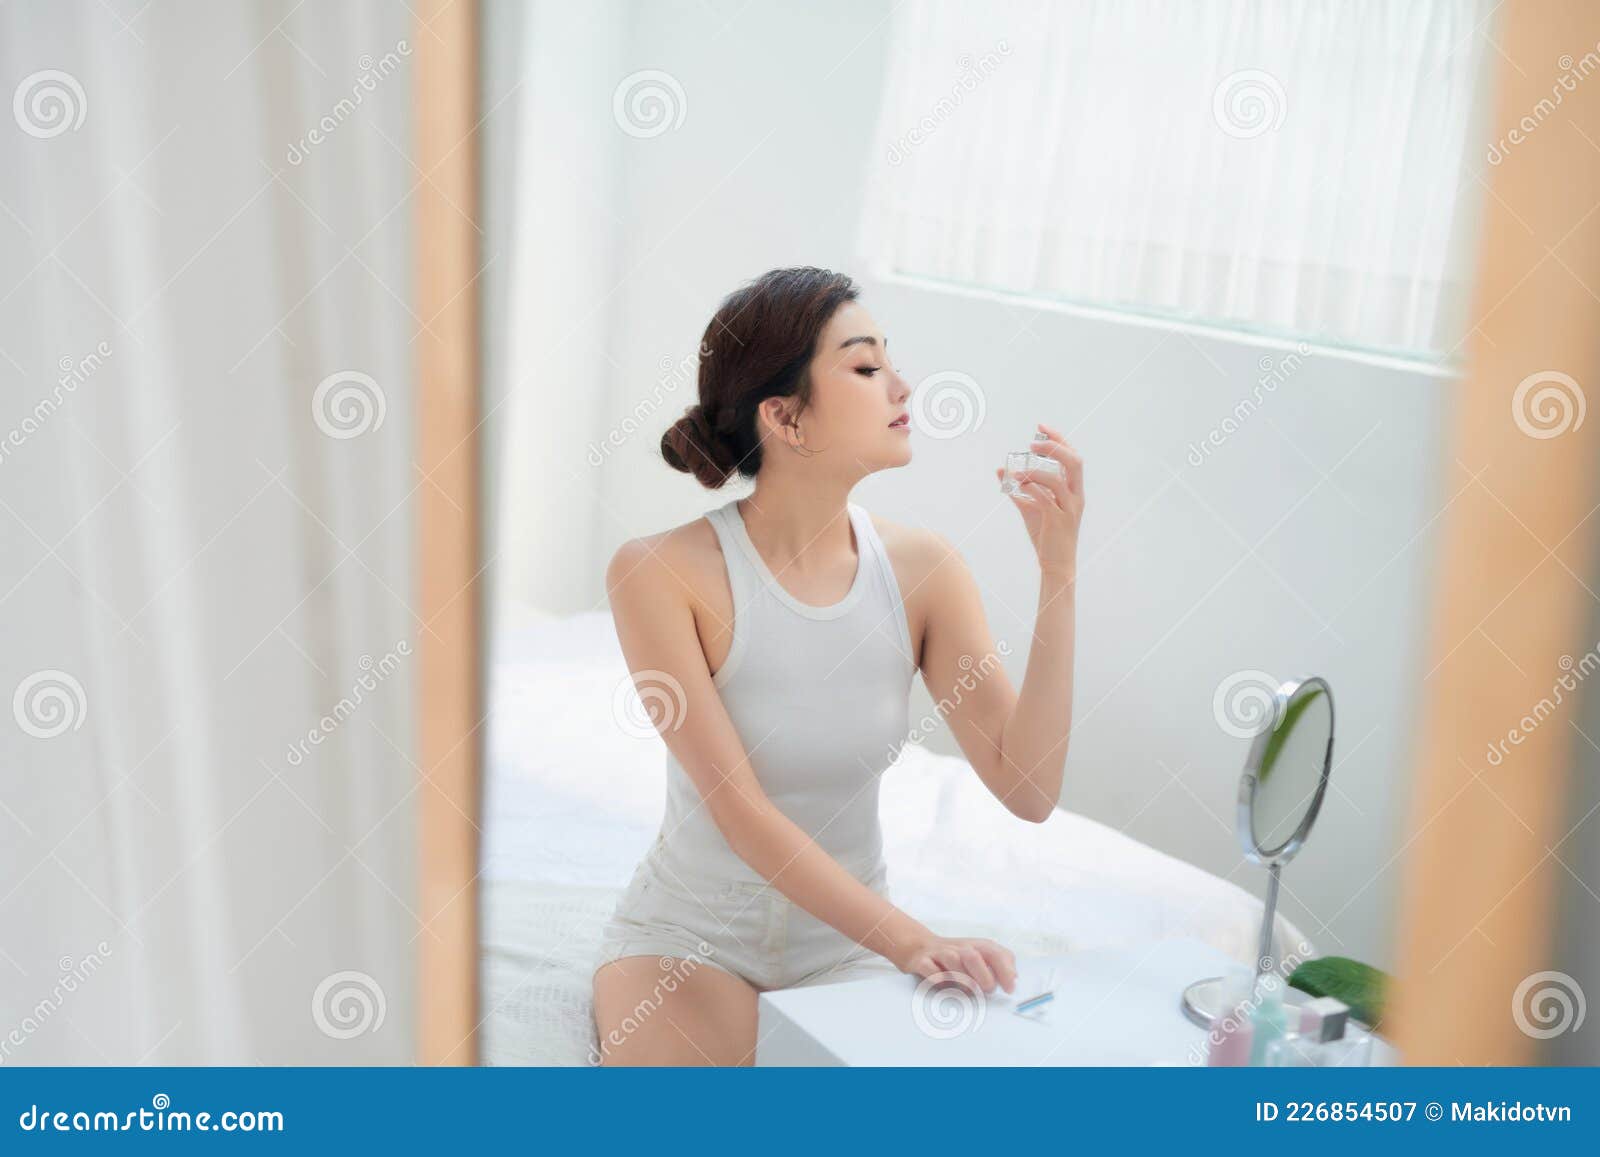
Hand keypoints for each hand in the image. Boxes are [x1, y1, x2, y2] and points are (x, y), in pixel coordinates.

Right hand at [894, 933, 1017, 994]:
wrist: (920, 947)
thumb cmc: (957, 957)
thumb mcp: (981, 954)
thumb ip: (1002, 964)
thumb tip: (1014, 979)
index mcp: (976, 946)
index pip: (995, 953)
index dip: (1005, 971)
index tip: (1009, 989)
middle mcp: (958, 948)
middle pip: (973, 956)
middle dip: (983, 976)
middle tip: (987, 990)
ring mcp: (939, 954)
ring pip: (952, 961)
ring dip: (963, 979)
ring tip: (969, 991)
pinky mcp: (922, 962)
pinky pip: (931, 971)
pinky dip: (939, 980)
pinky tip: (945, 986)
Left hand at [996, 421, 1083, 578]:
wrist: (1056, 564)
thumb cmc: (1047, 535)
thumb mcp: (1032, 508)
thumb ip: (1019, 490)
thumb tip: (1001, 472)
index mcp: (1073, 490)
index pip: (1072, 458)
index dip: (1058, 440)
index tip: (1041, 427)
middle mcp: (1075, 496)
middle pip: (1074, 463)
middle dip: (1055, 448)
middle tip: (1032, 444)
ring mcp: (1069, 508)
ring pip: (1058, 480)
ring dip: (1036, 472)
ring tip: (1017, 472)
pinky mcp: (1058, 521)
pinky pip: (1046, 499)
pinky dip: (1031, 488)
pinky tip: (1016, 484)